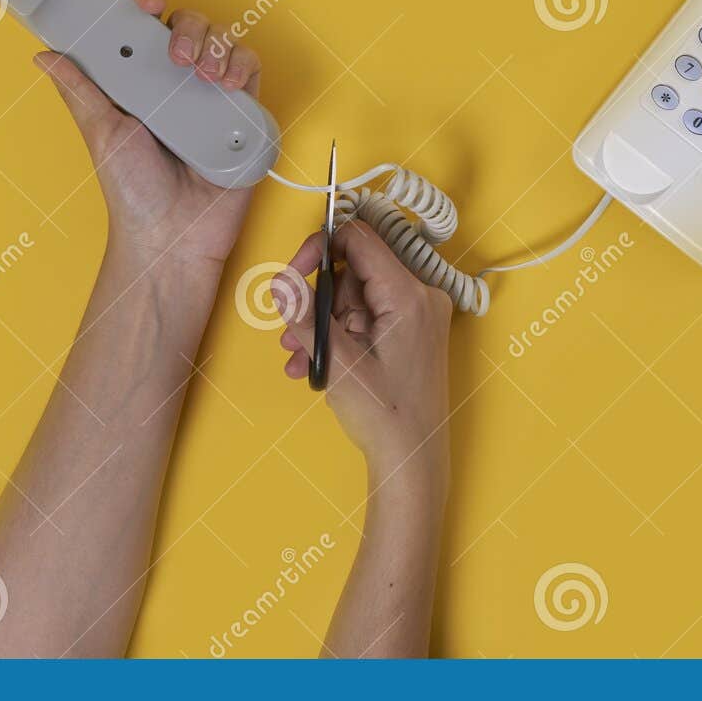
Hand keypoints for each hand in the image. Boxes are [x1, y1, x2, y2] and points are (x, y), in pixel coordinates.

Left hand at [34, 0, 261, 265]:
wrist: (171, 235)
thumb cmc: (133, 190)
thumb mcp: (100, 132)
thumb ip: (79, 89)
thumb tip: (44, 55)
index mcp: (139, 81)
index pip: (145, 27)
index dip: (147, 6)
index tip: (147, 3)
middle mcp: (175, 83)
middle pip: (189, 26)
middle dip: (188, 28)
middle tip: (177, 55)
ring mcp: (209, 97)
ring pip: (222, 43)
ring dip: (217, 46)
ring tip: (205, 75)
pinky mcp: (240, 115)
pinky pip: (250, 74)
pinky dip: (243, 67)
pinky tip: (228, 85)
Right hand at [275, 222, 452, 489]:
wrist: (412, 460)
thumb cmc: (386, 415)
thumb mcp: (337, 361)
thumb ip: (305, 315)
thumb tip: (280, 282)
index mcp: (409, 296)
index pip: (359, 240)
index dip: (319, 248)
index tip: (292, 273)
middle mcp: (421, 297)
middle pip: (355, 271)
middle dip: (317, 298)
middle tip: (292, 330)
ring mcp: (418, 315)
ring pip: (356, 298)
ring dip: (323, 322)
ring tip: (299, 355)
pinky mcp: (412, 332)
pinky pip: (369, 317)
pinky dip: (341, 334)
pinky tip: (314, 363)